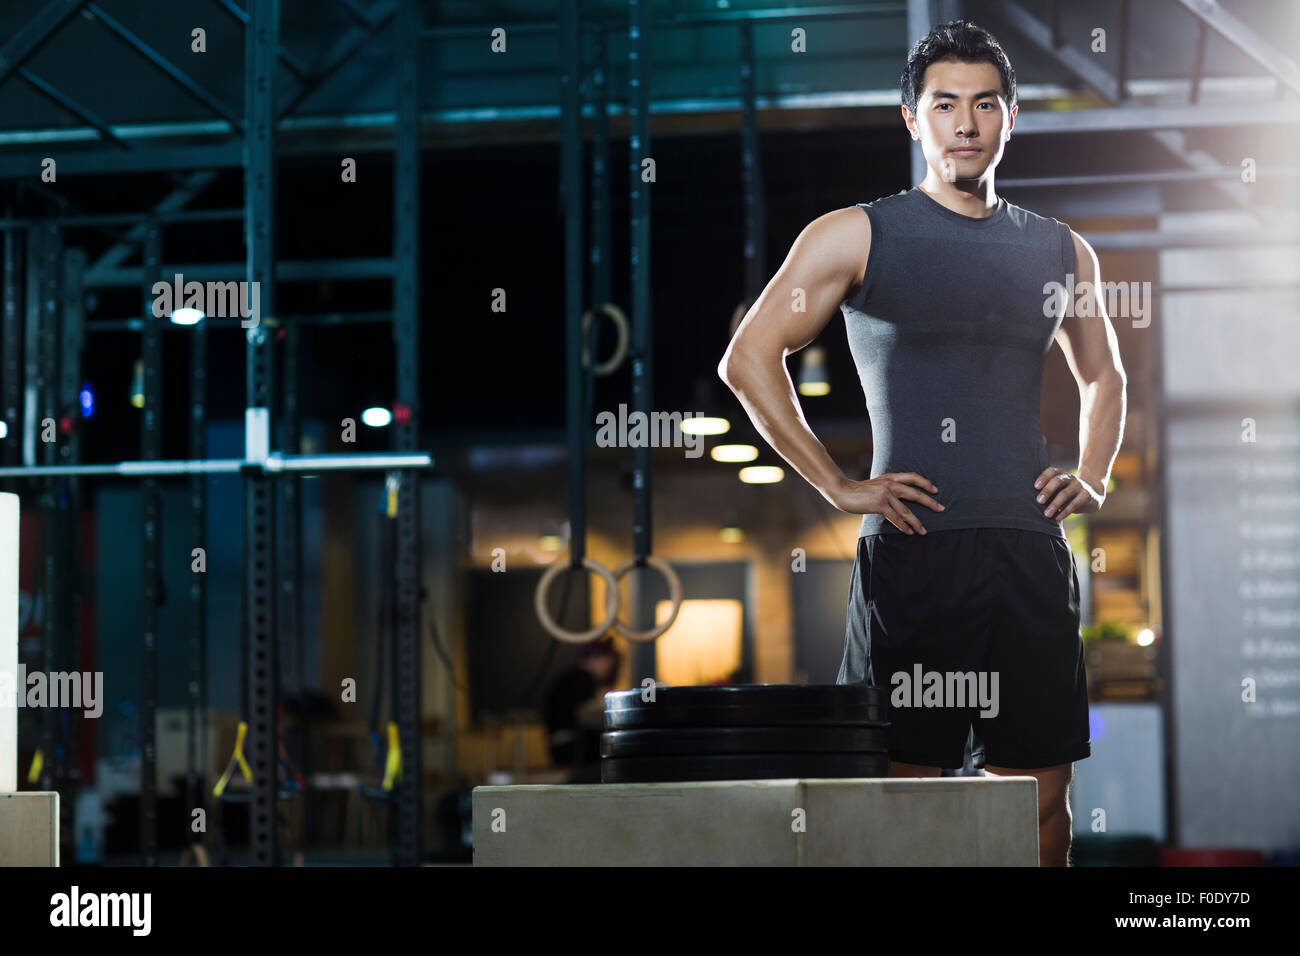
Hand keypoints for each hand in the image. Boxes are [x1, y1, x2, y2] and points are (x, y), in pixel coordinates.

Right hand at [830, 472, 944, 535]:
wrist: (843, 491)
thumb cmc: (858, 491)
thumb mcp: (876, 485)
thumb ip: (888, 488)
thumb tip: (900, 500)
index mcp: (890, 477)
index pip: (912, 477)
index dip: (925, 483)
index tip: (935, 490)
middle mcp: (890, 484)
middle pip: (914, 493)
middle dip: (929, 502)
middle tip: (941, 508)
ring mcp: (885, 494)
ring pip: (906, 509)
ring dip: (916, 521)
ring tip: (923, 530)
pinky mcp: (879, 504)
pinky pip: (895, 517)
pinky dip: (903, 526)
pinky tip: (908, 532)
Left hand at [1034, 467, 1103, 520]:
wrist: (1092, 495)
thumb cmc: (1067, 494)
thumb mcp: (1059, 489)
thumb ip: (1048, 491)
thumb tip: (1028, 501)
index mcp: (1061, 473)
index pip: (1051, 471)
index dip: (1043, 477)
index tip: (1035, 486)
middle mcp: (1070, 477)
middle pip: (1058, 481)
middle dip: (1047, 490)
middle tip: (1039, 501)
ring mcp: (1079, 485)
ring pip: (1065, 493)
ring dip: (1054, 504)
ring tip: (1046, 514)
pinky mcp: (1086, 495)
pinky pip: (1074, 503)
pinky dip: (1065, 511)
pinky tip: (1057, 517)